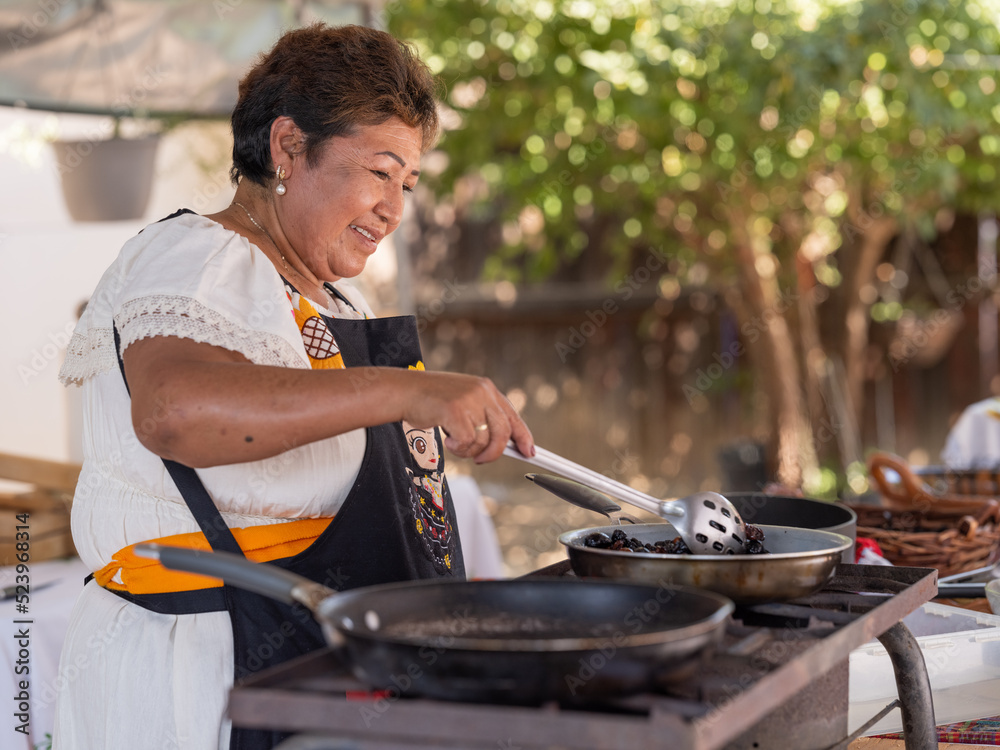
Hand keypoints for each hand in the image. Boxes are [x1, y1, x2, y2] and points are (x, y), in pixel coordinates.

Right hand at [399, 371, 533, 462]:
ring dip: (469, 451)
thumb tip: (502, 443)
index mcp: (486, 388)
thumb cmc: (430, 400)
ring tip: (454, 443)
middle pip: (503, 433)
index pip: (513, 416)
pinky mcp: (456, 411)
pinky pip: (467, 442)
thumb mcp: (463, 402)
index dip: (523, 437)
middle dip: (494, 453)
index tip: (530, 452)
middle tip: (481, 460)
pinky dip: (457, 448)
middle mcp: (482, 392)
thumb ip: (482, 416)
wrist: (404, 391)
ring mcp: (469, 400)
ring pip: (484, 441)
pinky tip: (447, 439)